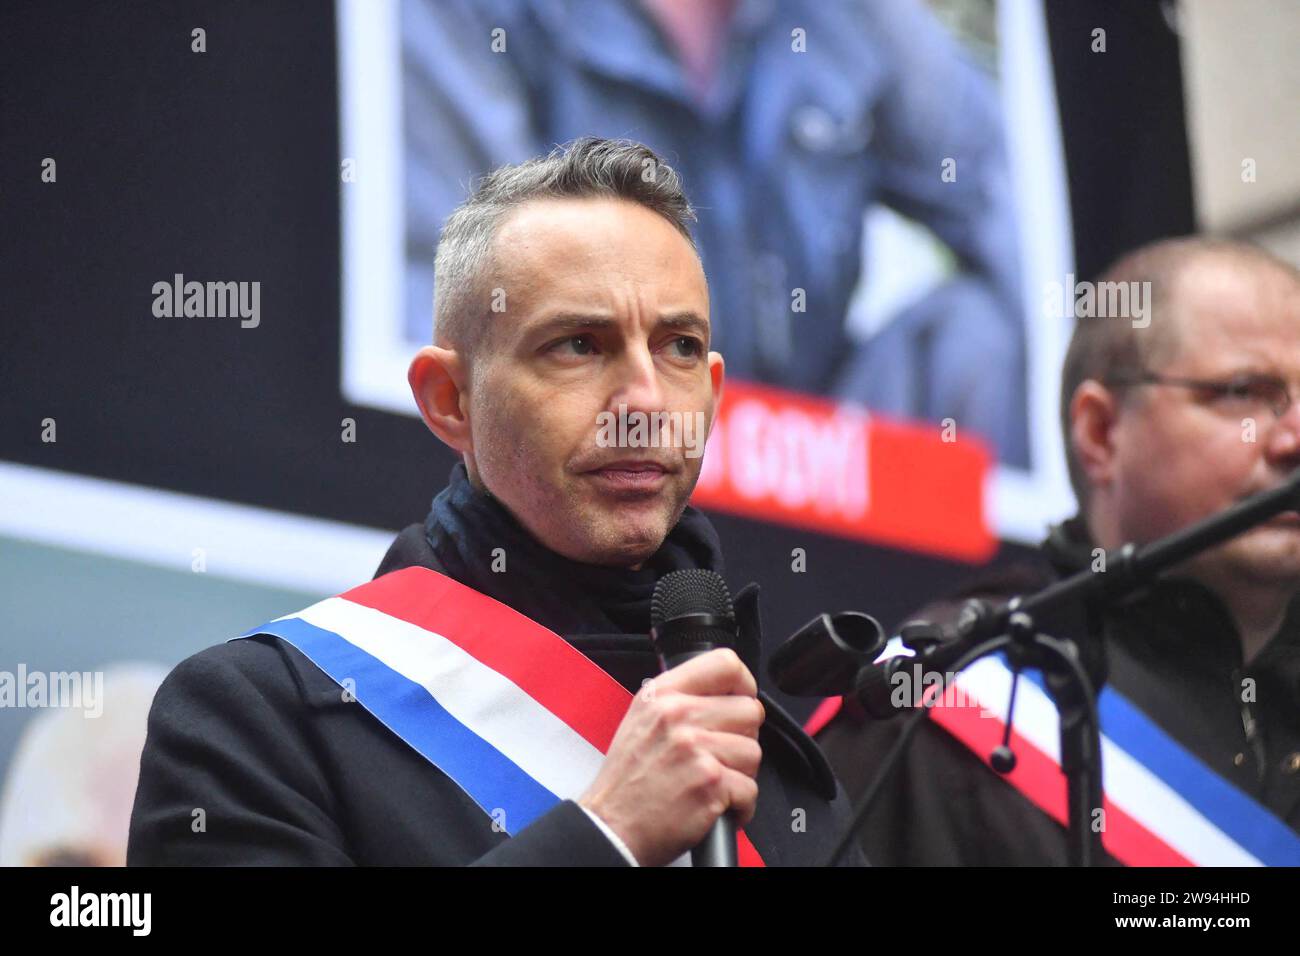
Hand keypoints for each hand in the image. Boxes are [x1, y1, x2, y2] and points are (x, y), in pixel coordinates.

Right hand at [578, 648, 763, 866]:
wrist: (611, 828)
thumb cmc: (626, 782)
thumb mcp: (640, 720)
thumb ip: (679, 700)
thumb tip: (724, 695)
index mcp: (663, 695)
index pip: (726, 664)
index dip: (744, 684)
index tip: (742, 700)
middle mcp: (678, 716)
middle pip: (750, 711)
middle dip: (743, 737)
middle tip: (722, 755)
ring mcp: (695, 748)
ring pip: (754, 751)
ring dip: (741, 774)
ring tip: (713, 783)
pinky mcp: (710, 783)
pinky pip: (750, 789)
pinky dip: (740, 805)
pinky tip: (717, 806)